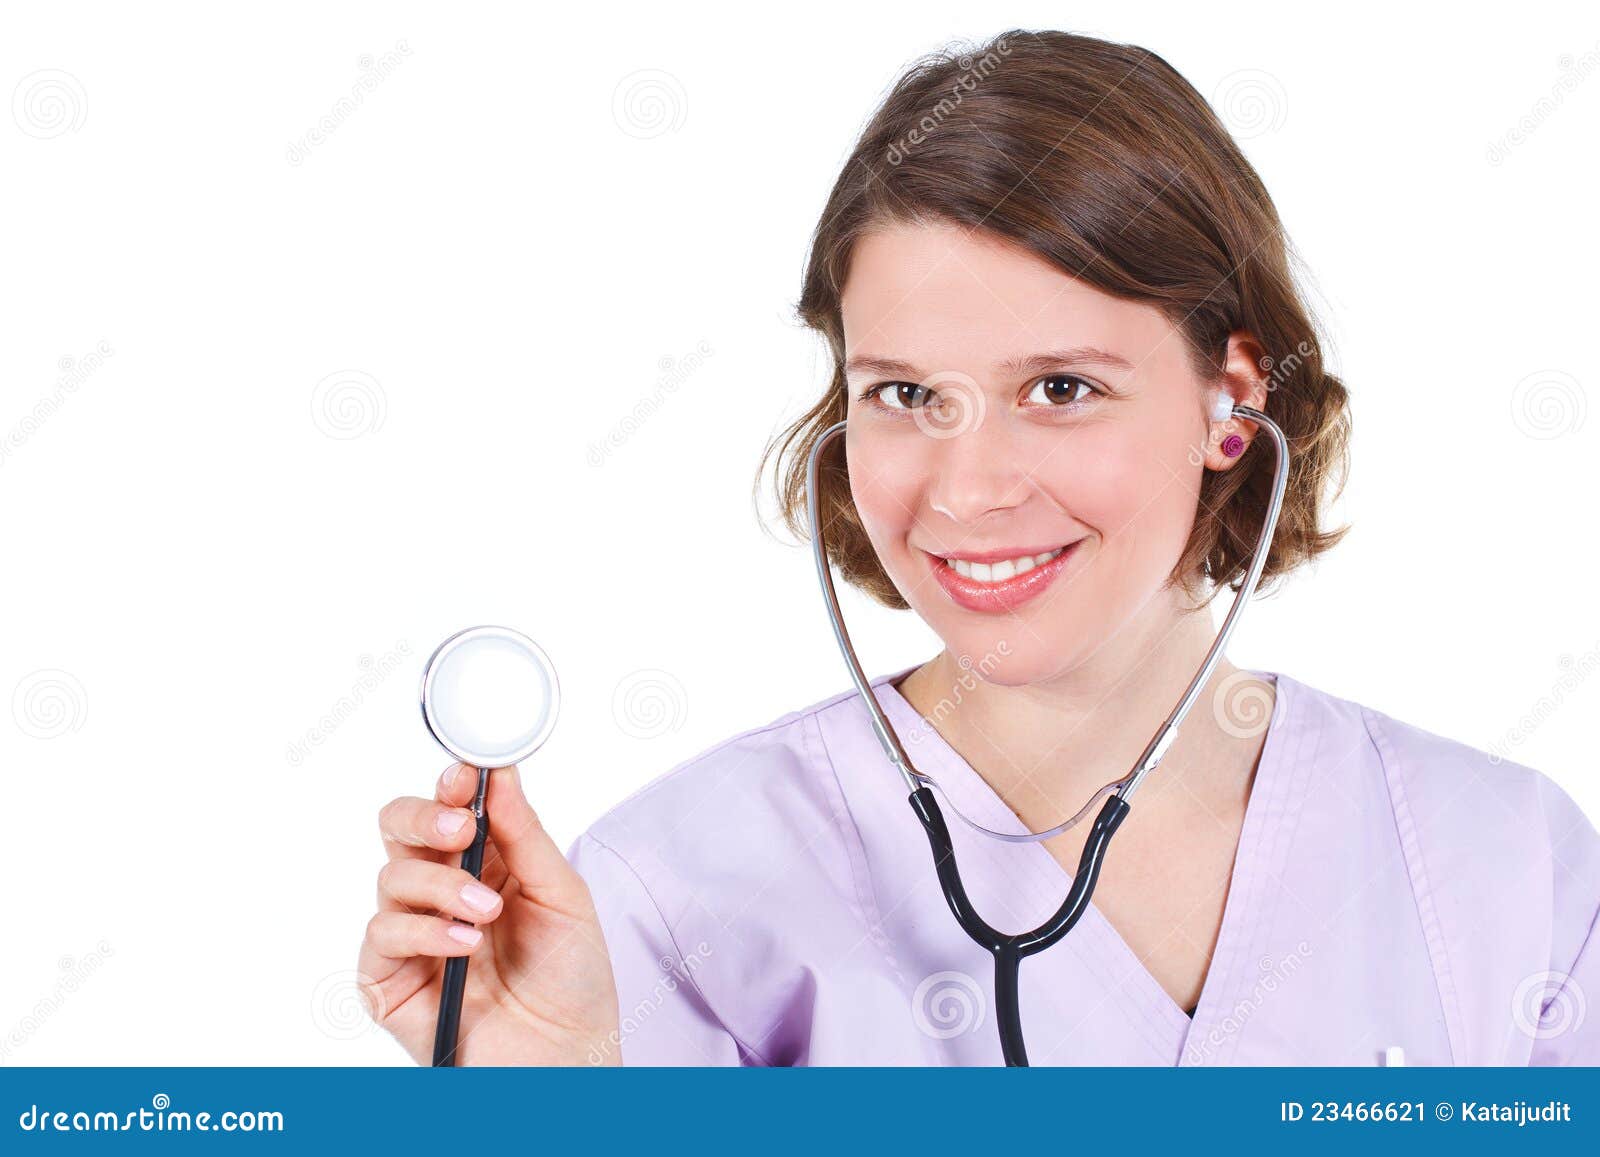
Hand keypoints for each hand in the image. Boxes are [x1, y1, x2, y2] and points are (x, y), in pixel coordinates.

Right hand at [359, 763, 619, 1064]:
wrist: (569, 1056)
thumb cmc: (571, 980)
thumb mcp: (563, 895)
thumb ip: (526, 835)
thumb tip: (500, 776)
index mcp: (484, 863)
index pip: (448, 809)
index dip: (449, 786)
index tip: (465, 777)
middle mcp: (441, 893)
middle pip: (398, 829)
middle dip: (424, 817)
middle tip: (459, 828)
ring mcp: (413, 936)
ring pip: (391, 879)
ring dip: (440, 887)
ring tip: (485, 913)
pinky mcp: (390, 982)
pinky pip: (381, 937)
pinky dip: (423, 933)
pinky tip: (464, 946)